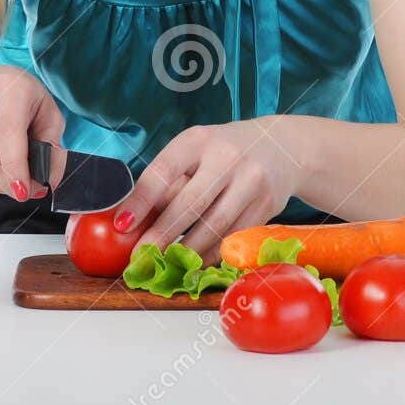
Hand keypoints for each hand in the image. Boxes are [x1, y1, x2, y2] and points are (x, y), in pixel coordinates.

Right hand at [0, 65, 65, 201]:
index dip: (15, 168)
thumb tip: (48, 182)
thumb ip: (53, 149)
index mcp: (10, 88)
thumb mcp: (50, 116)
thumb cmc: (26, 101)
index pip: (8, 134)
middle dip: (9, 182)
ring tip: (10, 176)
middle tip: (25, 189)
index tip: (25, 192)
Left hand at [124, 119, 305, 263]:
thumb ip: (167, 184)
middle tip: (141, 258)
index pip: (164, 171)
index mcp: (199, 140)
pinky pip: (234, 238)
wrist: (281, 148)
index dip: (141, 201)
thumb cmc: (224, 152)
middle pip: (190, 204)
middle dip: (161, 236)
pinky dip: (211, 255)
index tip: (122, 226)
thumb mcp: (195, 153)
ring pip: (214, 227)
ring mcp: (252, 181)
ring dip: (186, 252)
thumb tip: (133, 225)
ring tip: (166, 264)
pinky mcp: (268, 205)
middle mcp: (228, 157)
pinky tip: (195, 261)